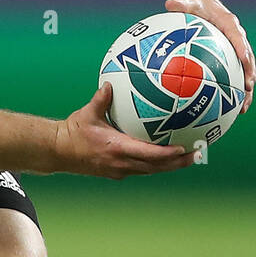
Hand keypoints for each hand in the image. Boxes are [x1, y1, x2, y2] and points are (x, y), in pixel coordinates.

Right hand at [56, 83, 194, 179]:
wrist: (58, 152)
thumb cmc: (72, 132)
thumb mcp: (87, 113)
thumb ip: (101, 99)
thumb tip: (110, 84)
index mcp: (117, 149)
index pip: (149, 154)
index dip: (168, 154)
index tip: (184, 149)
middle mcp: (121, 163)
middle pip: (156, 167)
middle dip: (178, 163)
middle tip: (197, 156)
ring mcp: (119, 170)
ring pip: (150, 170)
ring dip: (169, 166)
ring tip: (187, 159)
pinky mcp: (116, 172)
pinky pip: (141, 168)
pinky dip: (155, 164)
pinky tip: (164, 158)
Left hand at [164, 0, 255, 112]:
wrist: (202, 4)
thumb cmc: (195, 5)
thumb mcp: (187, 3)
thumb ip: (180, 5)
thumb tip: (168, 4)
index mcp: (229, 24)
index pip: (238, 38)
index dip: (242, 50)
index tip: (244, 61)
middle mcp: (236, 38)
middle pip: (248, 60)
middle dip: (249, 75)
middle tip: (248, 90)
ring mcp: (234, 50)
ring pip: (244, 72)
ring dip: (245, 91)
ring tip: (242, 109)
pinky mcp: (228, 59)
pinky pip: (232, 76)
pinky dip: (230, 91)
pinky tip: (224, 110)